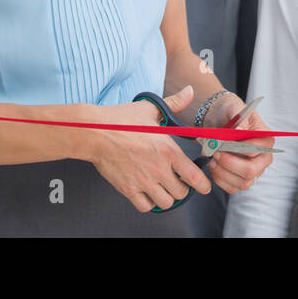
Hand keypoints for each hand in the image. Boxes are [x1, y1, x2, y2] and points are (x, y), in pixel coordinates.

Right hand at [87, 85, 212, 212]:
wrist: (94, 132)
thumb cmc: (121, 120)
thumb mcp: (150, 109)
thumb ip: (174, 104)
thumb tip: (189, 91)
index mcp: (168, 151)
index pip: (194, 177)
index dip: (203, 185)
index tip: (203, 186)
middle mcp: (159, 169)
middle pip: (181, 193)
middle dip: (182, 189)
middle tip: (177, 181)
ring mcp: (143, 182)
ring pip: (165, 203)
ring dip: (166, 197)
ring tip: (163, 187)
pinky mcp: (128, 189)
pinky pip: (145, 206)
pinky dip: (148, 202)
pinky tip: (147, 192)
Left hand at [201, 94, 274, 194]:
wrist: (222, 121)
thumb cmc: (231, 114)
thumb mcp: (234, 108)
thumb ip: (239, 117)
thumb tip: (240, 129)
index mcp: (266, 139)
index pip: (256, 150)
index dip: (237, 148)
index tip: (221, 142)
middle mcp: (264, 158)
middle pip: (250, 171)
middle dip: (228, 163)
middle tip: (215, 153)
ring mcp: (255, 172)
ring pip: (242, 183)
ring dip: (222, 172)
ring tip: (212, 158)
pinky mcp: (242, 180)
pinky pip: (232, 188)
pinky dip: (219, 179)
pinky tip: (213, 166)